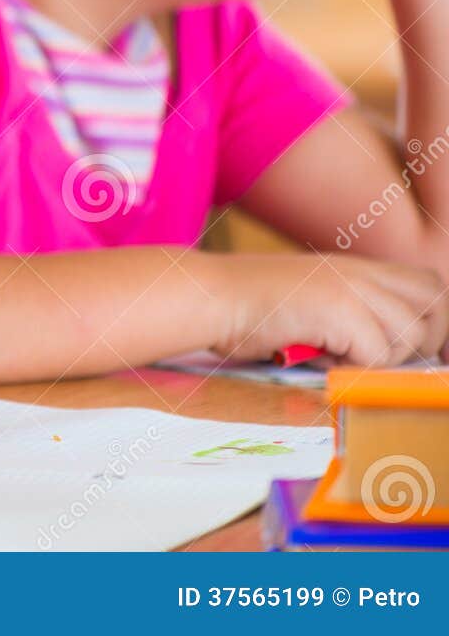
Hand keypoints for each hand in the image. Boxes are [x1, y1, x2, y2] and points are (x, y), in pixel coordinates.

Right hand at [210, 252, 448, 365]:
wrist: (209, 295)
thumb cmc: (245, 308)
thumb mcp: (309, 299)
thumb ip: (349, 313)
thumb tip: (386, 354)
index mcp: (356, 267)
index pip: (429, 285)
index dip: (429, 319)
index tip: (409, 349)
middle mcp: (361, 272)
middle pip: (435, 306)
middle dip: (422, 341)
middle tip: (384, 359)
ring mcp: (353, 289)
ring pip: (412, 336)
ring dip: (384, 358)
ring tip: (341, 357)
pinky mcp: (341, 311)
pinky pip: (379, 356)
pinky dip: (356, 368)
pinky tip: (321, 359)